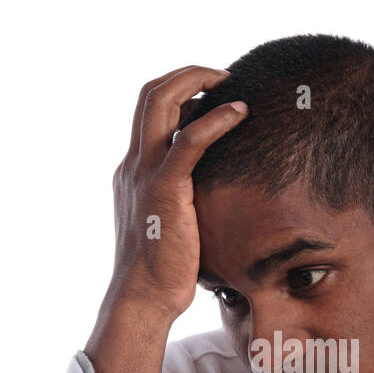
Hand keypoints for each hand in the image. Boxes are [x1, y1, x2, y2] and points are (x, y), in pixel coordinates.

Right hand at [83, 64, 247, 372]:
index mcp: (133, 171)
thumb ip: (184, 203)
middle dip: (186, 74)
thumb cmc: (163, 272)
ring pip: (162, 101)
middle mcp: (134, 164)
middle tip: (221, 74)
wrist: (143, 299)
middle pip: (150, 93)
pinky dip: (216, 118)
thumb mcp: (171, 226)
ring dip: (197, 81)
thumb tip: (214, 200)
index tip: (208, 91)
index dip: (177, 91)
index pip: (148, 111)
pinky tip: (240, 112)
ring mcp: (146, 173)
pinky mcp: (166, 188)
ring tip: (230, 80)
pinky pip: (190, 139)